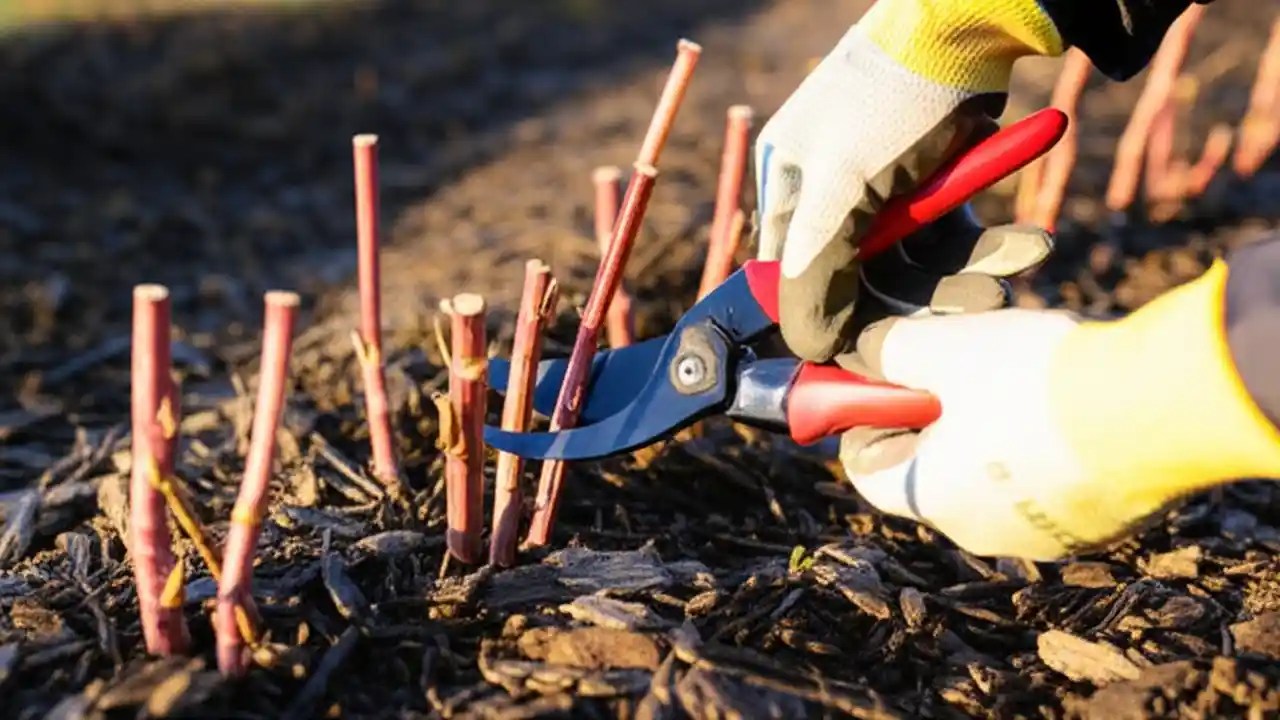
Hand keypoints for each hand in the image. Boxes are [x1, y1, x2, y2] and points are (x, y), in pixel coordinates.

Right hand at [754, 12, 1059, 361]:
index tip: (889, 351)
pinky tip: (1029, 242)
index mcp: (789, 192)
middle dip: (927, 297)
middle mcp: (829, 195)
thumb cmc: (893, 100)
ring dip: (968, 272)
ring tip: (1020, 265)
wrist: (971, 25)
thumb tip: (807, 346)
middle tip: (982, 305)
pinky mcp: (931, 183)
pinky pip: (952, 234)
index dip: (840, 322)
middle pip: (867, 281)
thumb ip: (816, 272)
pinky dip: (987, 242)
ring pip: (918, 264)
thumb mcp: (844, 190)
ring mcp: (882, 191)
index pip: (799, 282)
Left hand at [838, 251, 1279, 560]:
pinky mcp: (1096, 524)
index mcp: (931, 498)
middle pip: (935, 468)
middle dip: (940, 414)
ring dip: (995, 425)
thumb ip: (890, 350)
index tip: (887, 379)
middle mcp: (980, 531)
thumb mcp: (943, 347)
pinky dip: (1048, 442)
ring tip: (1021, 372)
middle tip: (960, 364)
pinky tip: (1071, 398)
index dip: (868, 418)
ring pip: (996, 473)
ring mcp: (1044, 533)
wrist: (1157, 409)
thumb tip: (868, 351)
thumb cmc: (1032, 379)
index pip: (868, 469)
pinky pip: (1053, 481)